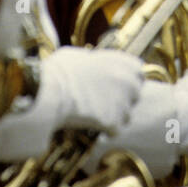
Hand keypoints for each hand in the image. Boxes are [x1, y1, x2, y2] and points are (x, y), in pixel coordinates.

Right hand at [0, 46, 143, 162]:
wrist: (49, 92)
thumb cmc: (59, 70)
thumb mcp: (78, 56)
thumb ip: (94, 61)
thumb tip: (88, 63)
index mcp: (124, 62)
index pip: (138, 73)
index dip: (127, 80)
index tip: (115, 85)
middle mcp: (129, 82)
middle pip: (135, 95)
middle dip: (122, 100)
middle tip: (103, 103)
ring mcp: (123, 103)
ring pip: (126, 115)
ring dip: (114, 117)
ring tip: (95, 116)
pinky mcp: (113, 122)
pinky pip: (115, 130)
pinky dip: (105, 131)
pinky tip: (92, 127)